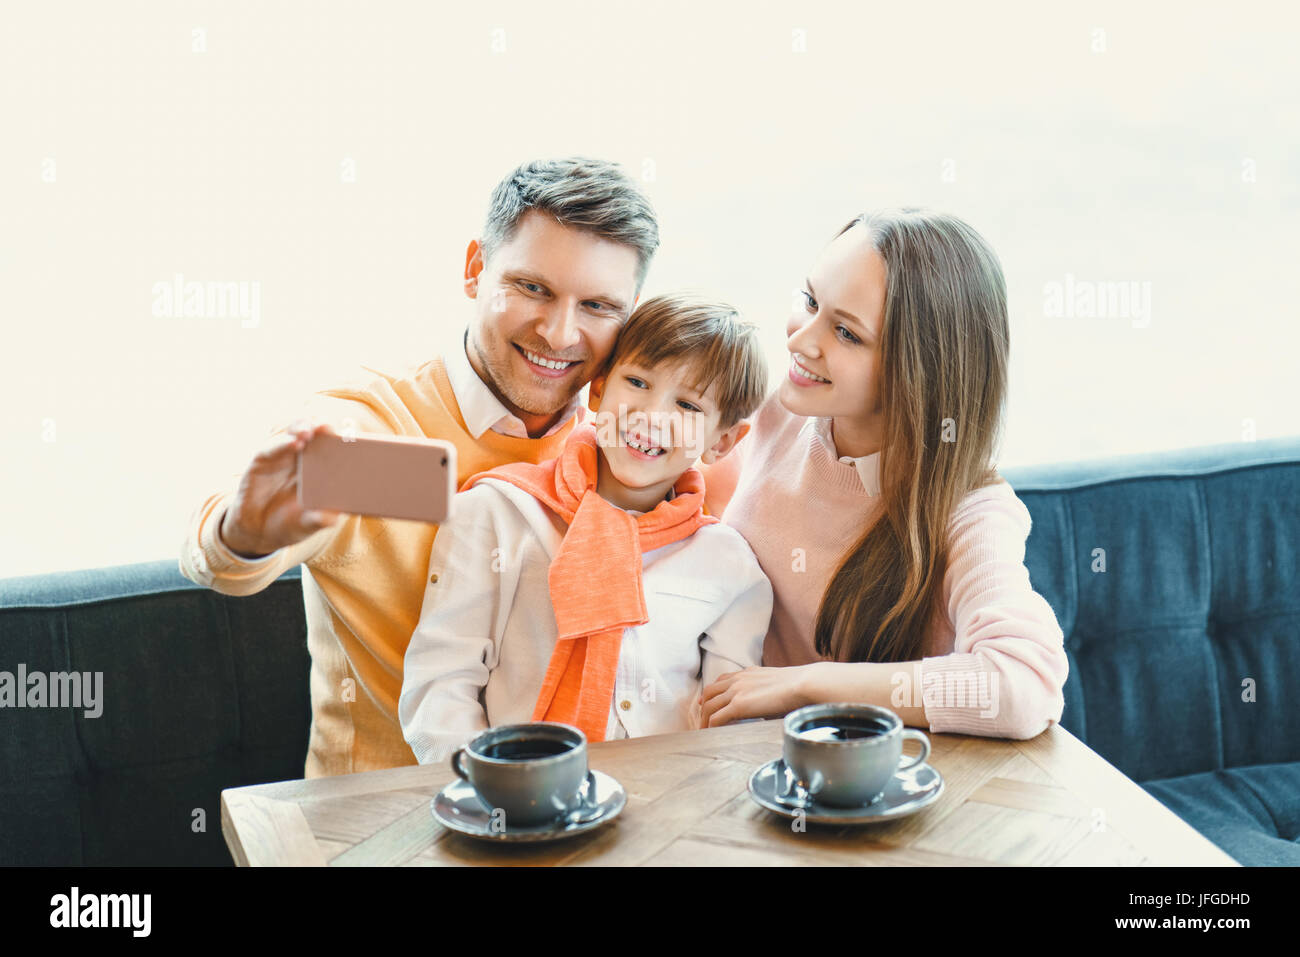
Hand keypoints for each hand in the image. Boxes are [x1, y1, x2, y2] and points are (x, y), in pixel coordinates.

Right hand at [220, 419, 344, 558]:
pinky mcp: (262, 459)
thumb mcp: (309, 524)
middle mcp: (302, 458)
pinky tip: (294, 443)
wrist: (259, 532)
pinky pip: (272, 446)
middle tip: (327, 427)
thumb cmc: (291, 524)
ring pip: (292, 432)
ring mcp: (282, 456)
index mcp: (320, 469)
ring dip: (302, 427)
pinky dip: (282, 443)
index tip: (351, 432)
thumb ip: (320, 520)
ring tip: (310, 431)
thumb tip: (333, 519)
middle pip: (313, 432)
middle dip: (320, 425)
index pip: (332, 445)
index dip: (340, 436)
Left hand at [699, 665, 812, 727]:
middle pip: (709, 692)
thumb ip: (766, 693)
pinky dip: (711, 726)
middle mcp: (738, 680)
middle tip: (702, 719)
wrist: (803, 684)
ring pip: (709, 706)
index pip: (722, 680)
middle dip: (703, 706)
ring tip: (704, 732)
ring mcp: (736, 691)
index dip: (711, 692)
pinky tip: (712, 734)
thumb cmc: (798, 688)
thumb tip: (769, 708)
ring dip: (704, 720)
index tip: (705, 701)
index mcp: (747, 673)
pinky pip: (716, 718)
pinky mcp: (738, 705)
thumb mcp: (776, 686)